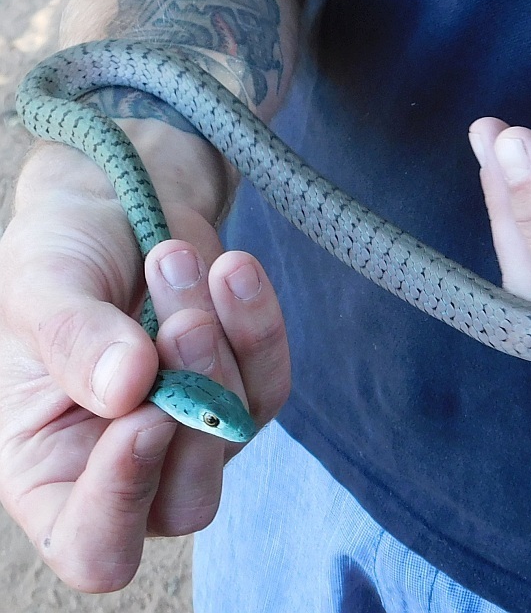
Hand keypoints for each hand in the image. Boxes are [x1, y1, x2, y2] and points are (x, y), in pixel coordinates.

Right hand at [0, 143, 288, 591]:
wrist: (115, 205)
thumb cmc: (58, 254)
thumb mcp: (41, 286)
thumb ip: (73, 340)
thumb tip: (128, 390)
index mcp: (47, 468)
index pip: (92, 543)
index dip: (123, 501)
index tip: (143, 416)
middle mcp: (125, 466)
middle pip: (188, 503)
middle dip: (194, 409)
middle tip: (179, 322)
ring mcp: (190, 432)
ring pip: (236, 434)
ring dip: (220, 347)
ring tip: (177, 260)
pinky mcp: (239, 391)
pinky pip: (271, 382)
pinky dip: (258, 326)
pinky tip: (234, 269)